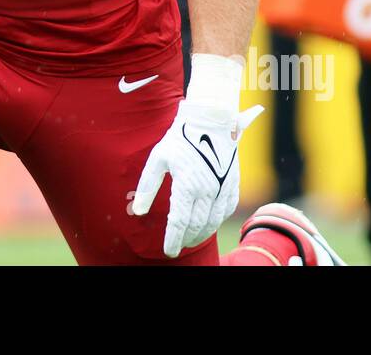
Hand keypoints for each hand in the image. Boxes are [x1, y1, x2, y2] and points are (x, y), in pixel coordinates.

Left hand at [132, 54, 262, 257]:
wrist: (209, 120)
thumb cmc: (180, 137)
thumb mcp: (158, 159)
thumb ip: (147, 186)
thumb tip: (137, 210)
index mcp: (186, 185)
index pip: (178, 223)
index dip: (173, 240)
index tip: (168, 251)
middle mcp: (207, 190)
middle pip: (196, 226)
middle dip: (186, 239)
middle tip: (178, 244)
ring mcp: (222, 188)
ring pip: (213, 222)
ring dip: (201, 233)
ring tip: (191, 238)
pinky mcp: (232, 183)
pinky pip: (226, 210)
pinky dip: (217, 221)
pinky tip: (208, 223)